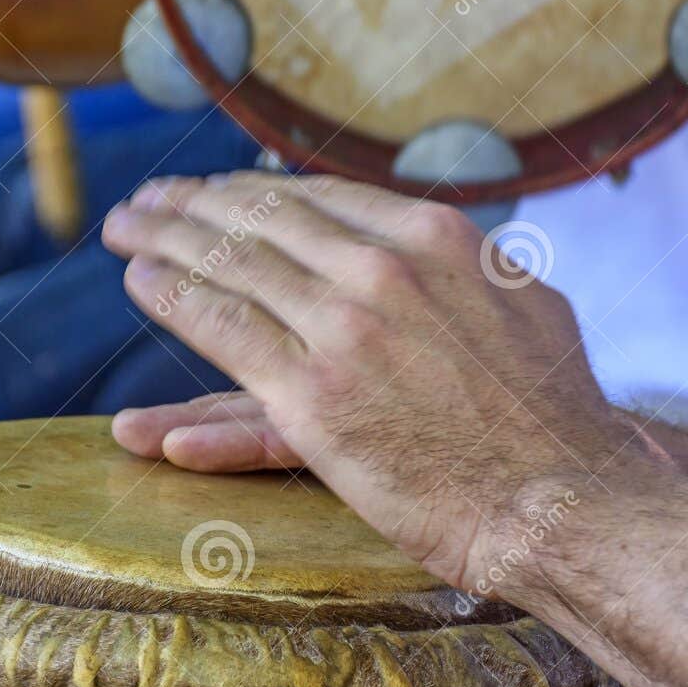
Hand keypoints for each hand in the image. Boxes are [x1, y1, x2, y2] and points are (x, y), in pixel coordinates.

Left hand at [102, 172, 639, 593]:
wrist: (561, 497)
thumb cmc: (554, 416)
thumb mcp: (524, 306)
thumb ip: (469, 269)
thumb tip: (451, 248)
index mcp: (435, 239)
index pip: (318, 196)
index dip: (256, 189)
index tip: (219, 190)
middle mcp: (383, 268)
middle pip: (264, 218)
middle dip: (196, 203)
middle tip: (151, 201)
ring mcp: (344, 330)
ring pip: (232, 263)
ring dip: (167, 239)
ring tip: (127, 231)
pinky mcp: (313, 398)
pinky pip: (223, 329)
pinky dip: (174, 299)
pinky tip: (142, 284)